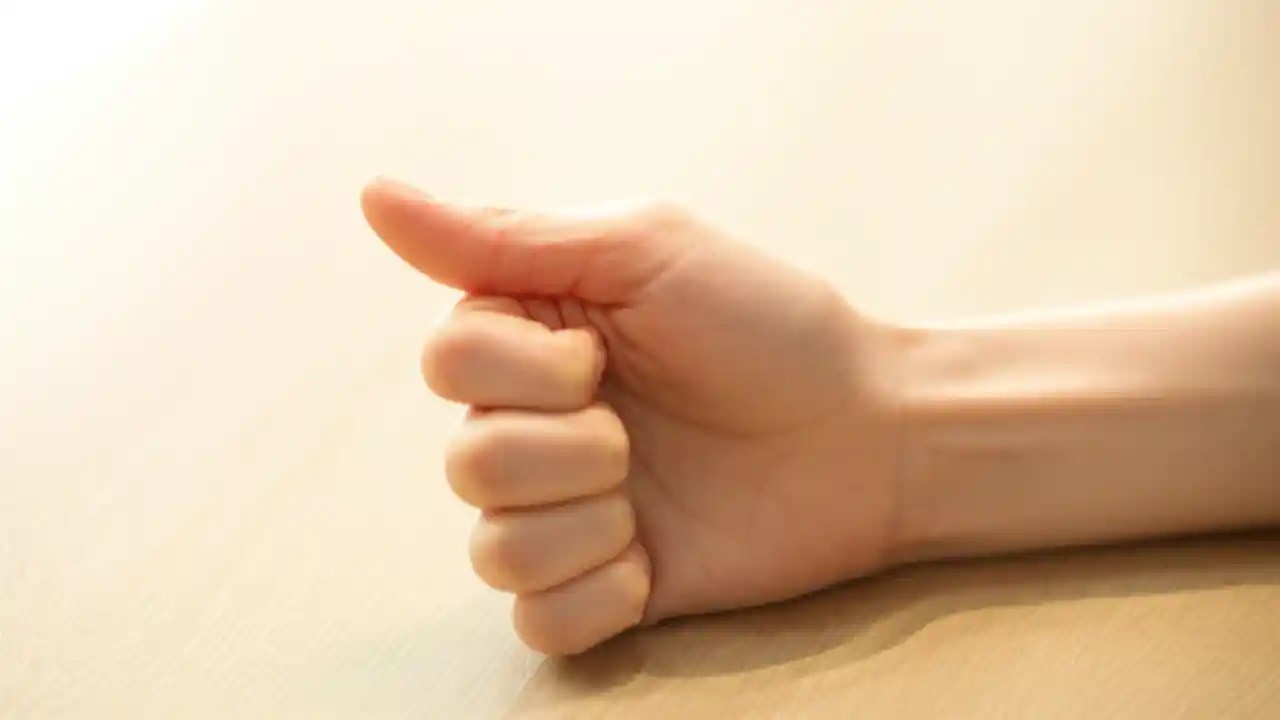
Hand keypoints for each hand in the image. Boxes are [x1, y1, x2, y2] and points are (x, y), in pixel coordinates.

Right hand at [361, 179, 904, 653]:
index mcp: (534, 340)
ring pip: (494, 550)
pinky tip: (650, 560)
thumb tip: (371, 192)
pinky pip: (540, 621)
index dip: (522, 370)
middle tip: (637, 429)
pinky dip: (595, 595)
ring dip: (583, 523)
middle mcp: (540, 426)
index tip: (603, 351)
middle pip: (466, 464)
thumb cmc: (770, 325)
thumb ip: (504, 236)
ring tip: (647, 496)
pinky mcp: (609, 586)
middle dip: (564, 451)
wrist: (872, 434)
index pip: (446, 364)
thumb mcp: (643, 252)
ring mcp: (574, 512)